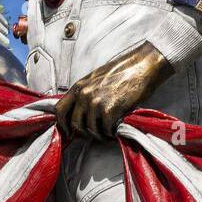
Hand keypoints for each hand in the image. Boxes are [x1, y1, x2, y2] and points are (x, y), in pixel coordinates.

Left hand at [55, 42, 173, 140]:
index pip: (60, 109)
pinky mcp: (110, 109)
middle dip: (83, 133)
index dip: (62, 124)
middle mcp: (84, 94)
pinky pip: (105, 129)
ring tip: (106, 133)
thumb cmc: (122, 72)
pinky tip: (114, 131)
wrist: (142, 66)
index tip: (67, 132)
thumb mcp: (95, 80)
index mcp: (79, 87)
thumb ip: (85, 94)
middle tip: (93, 135)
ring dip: (99, 134)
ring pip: (90, 129)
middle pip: (74, 123)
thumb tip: (80, 112)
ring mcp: (96, 102)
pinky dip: (110, 133)